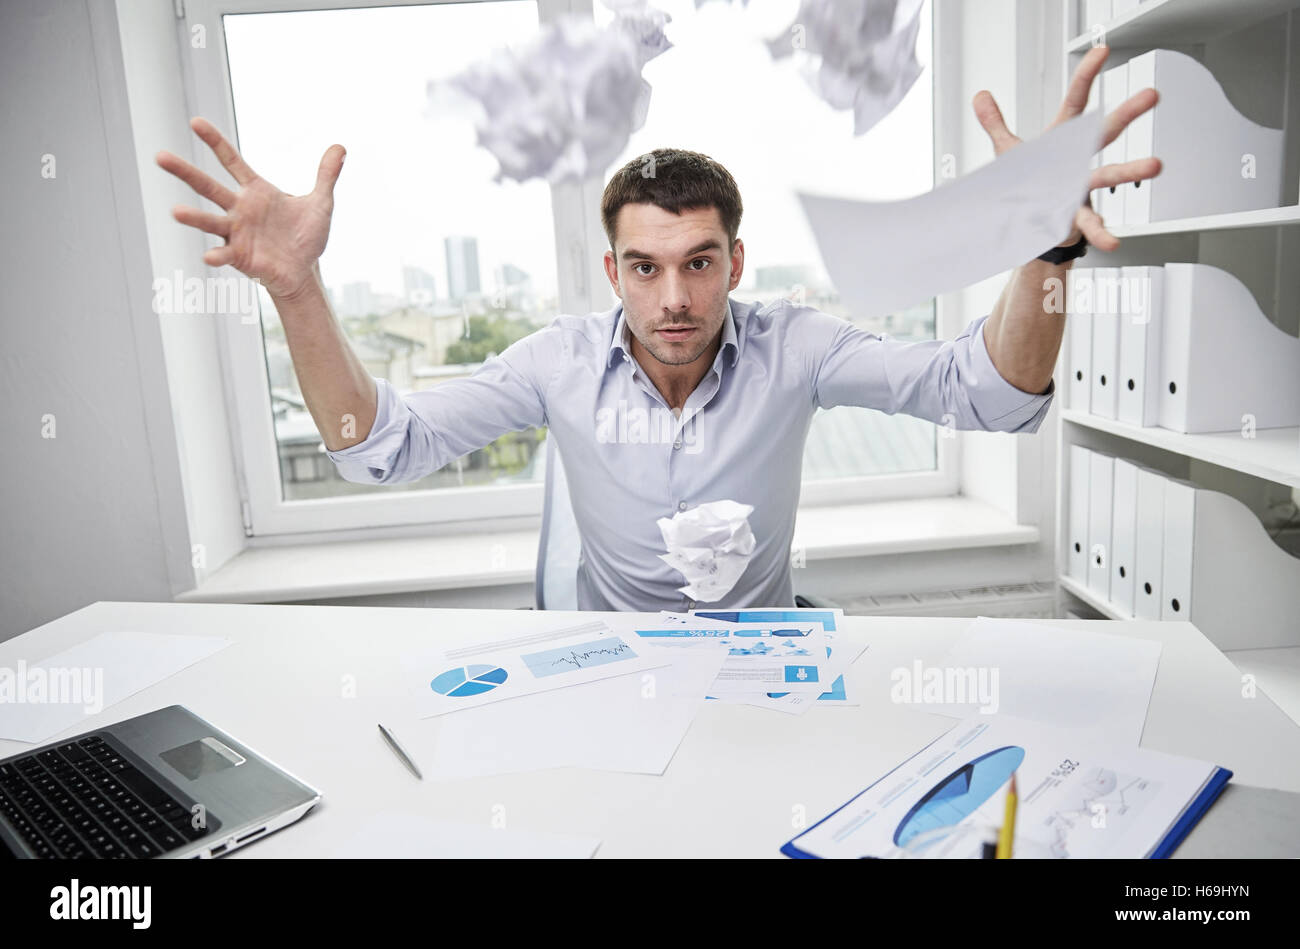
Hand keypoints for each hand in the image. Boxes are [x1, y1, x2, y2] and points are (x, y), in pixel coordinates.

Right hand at [155, 117, 345, 298]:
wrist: (304, 270)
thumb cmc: (306, 236)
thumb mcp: (320, 203)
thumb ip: (326, 175)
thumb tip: (341, 147)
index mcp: (256, 191)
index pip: (231, 160)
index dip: (215, 142)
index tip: (196, 122)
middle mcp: (239, 209)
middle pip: (207, 186)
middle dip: (184, 172)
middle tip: (159, 156)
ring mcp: (236, 233)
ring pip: (210, 221)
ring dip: (193, 217)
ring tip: (175, 211)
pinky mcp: (240, 256)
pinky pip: (224, 254)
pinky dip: (217, 255)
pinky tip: (209, 256)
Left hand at [972, 45, 1161, 252]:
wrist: (1027, 224)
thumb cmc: (1025, 185)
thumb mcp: (1008, 152)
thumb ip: (996, 123)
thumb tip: (980, 96)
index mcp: (1062, 140)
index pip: (1076, 101)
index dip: (1086, 76)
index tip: (1102, 51)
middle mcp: (1077, 161)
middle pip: (1103, 132)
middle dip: (1126, 114)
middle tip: (1152, 95)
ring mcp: (1079, 187)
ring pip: (1107, 175)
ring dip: (1130, 170)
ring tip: (1155, 165)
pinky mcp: (1074, 215)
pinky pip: (1089, 223)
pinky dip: (1100, 232)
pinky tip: (1112, 240)